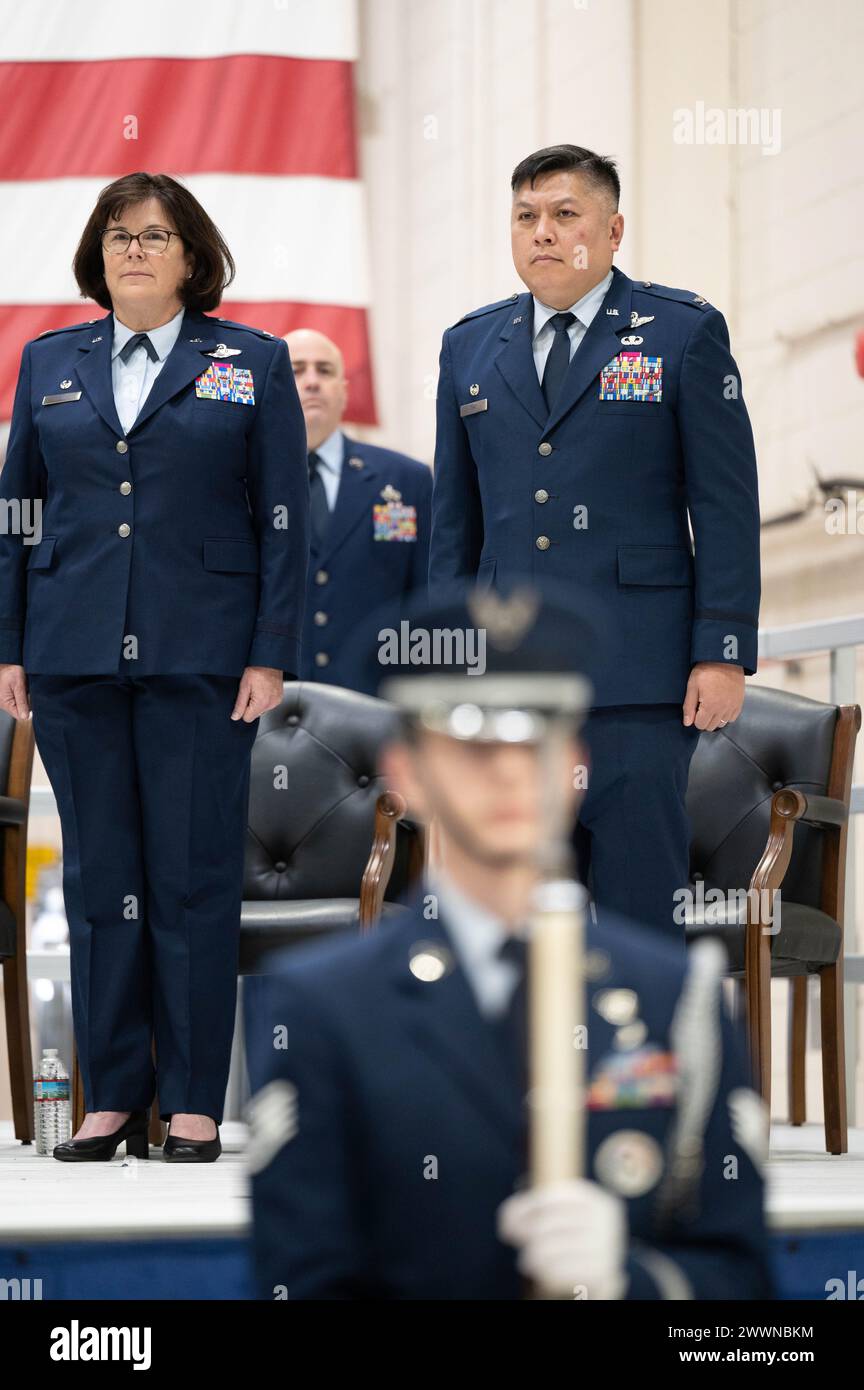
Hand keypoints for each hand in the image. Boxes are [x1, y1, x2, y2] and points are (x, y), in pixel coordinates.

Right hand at [0, 664, 30, 719]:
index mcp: (5, 703)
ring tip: (23, 689)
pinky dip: (22, 696)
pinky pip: (18, 700)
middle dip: (27, 703)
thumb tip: (26, 716)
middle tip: (27, 692)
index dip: (28, 711)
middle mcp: (4, 704)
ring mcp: (6, 701)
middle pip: (20, 711)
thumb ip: (22, 701)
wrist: (4, 665)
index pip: (20, 716)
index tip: (32, 701)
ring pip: (20, 706)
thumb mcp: (18, 685)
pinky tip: (22, 689)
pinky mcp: (8, 697)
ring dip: (25, 699)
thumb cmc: (9, 672)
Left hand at [231, 666, 283, 721]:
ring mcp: (277, 701)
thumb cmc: (256, 670)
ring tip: (258, 688)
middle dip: (251, 706)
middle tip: (251, 691)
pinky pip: (269, 704)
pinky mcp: (279, 698)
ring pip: (262, 710)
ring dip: (258, 702)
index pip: (247, 718)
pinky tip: (263, 689)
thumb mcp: (244, 686)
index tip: (244, 698)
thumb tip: (235, 716)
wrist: (268, 661)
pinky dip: (265, 699)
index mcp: (262, 703)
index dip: (243, 709)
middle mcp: (271, 704)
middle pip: (255, 714)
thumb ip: (239, 704)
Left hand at [497, 1179, 626, 1298]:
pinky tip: (542, 1272)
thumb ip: (537, 1210)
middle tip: (521, 1243)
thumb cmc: (581, 1238)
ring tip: (528, 1260)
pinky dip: (544, 1272)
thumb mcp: (567, 1217)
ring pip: (546, 1249)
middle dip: (525, 1234)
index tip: (507, 1223)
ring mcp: (604, 1247)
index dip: (524, 1209)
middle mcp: (603, 1221)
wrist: (614, 1270)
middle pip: (545, 1224)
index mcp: (595, 1200)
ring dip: (530, 1257)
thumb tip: (508, 1224)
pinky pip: (557, 1272)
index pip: (550, 1199)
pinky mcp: (600, 1273)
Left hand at [682, 662, 743, 730]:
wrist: (725, 659)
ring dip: (715, 718)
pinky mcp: (739, 702)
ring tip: (711, 705)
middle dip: (704, 719)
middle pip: (711, 726)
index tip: (695, 708)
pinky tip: (720, 705)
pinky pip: (732, 717)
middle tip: (702, 706)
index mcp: (710, 706)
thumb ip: (689, 706)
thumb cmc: (706, 670)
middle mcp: (723, 709)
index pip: (700, 725)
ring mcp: (733, 706)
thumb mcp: (692, 686)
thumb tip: (687, 723)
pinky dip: (725, 715)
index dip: (695, 718)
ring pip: (722, 723)